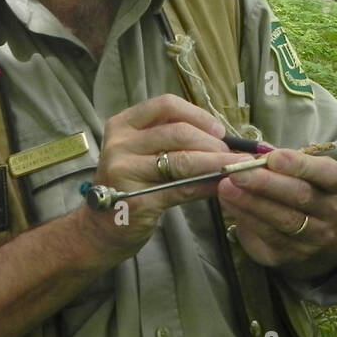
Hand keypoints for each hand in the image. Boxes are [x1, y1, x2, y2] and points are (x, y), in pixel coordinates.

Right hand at [83, 94, 251, 257]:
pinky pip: (181, 189)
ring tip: (235, 169)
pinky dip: (205, 186)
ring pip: (182, 161)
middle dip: (212, 143)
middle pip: (177, 132)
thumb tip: (224, 141)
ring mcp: (124, 171)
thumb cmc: (129, 187)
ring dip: (215, 164)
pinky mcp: (136, 199)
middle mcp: (119, 143)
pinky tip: (219, 187)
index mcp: (122, 125)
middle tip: (233, 155)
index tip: (220, 131)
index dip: (198, 114)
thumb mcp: (142, 155)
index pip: (165, 106)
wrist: (100, 230)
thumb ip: (172, 143)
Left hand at [216, 147, 336, 278]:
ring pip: (283, 219)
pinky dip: (246, 217)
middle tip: (237, 173)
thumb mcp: (293, 172)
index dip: (300, 165)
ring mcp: (315, 236)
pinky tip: (229, 203)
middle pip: (301, 196)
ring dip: (251, 202)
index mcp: (334, 184)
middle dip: (266, 183)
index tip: (273, 158)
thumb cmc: (295, 190)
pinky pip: (268, 234)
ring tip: (226, 187)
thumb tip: (246, 156)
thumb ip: (274, 162)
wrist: (307, 235)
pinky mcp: (292, 254)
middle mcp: (330, 212)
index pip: (327, 173)